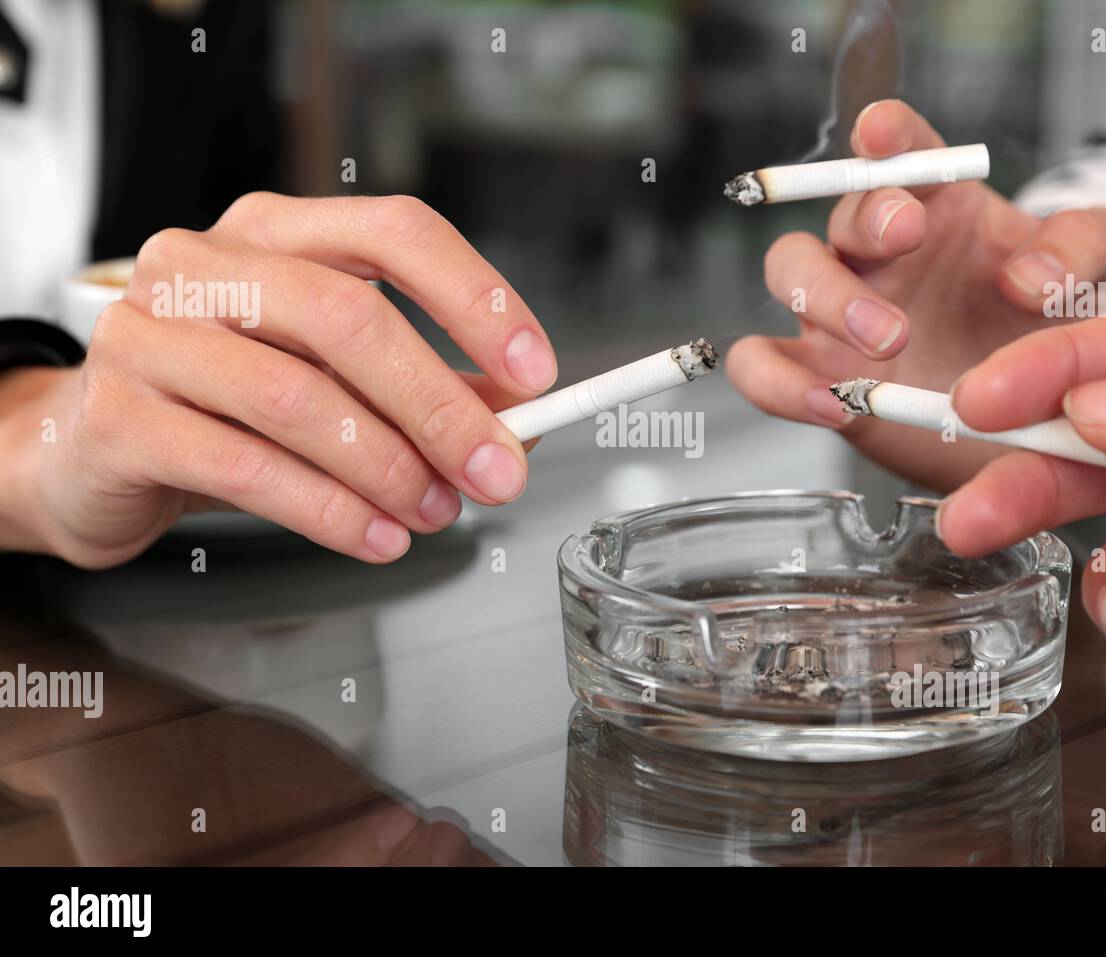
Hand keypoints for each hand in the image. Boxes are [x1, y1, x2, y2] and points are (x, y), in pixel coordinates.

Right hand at [0, 193, 556, 567]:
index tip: (535, 369)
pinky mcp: (121, 416)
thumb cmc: (229, 406)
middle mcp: (209, 264)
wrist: (95, 452)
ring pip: (299, 397)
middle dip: (441, 404)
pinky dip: (330, 512)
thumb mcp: (336, 381)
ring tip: (436, 512)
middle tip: (496, 469)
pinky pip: (246, 467)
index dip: (475, 297)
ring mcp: (153, 334)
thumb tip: (523, 421)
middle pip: (351, 316)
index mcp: (277, 234)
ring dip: (389, 468)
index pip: (395, 232)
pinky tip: (376, 537)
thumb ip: (433, 389)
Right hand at [727, 99, 1105, 490]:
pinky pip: (762, 367)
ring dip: (822, 296)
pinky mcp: (818, 377)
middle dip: (864, 221)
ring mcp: (839, 314)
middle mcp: (879, 253)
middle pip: (838, 211)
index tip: (882, 133)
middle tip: (905, 244)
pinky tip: (832, 403)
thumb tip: (1028, 275)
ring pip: (787, 273)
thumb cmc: (1067, 330)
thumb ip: (1083, 249)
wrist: (1044, 421)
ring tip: (887, 342)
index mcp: (941, 206)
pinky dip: (780, 383)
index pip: (901, 150)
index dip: (885, 135)